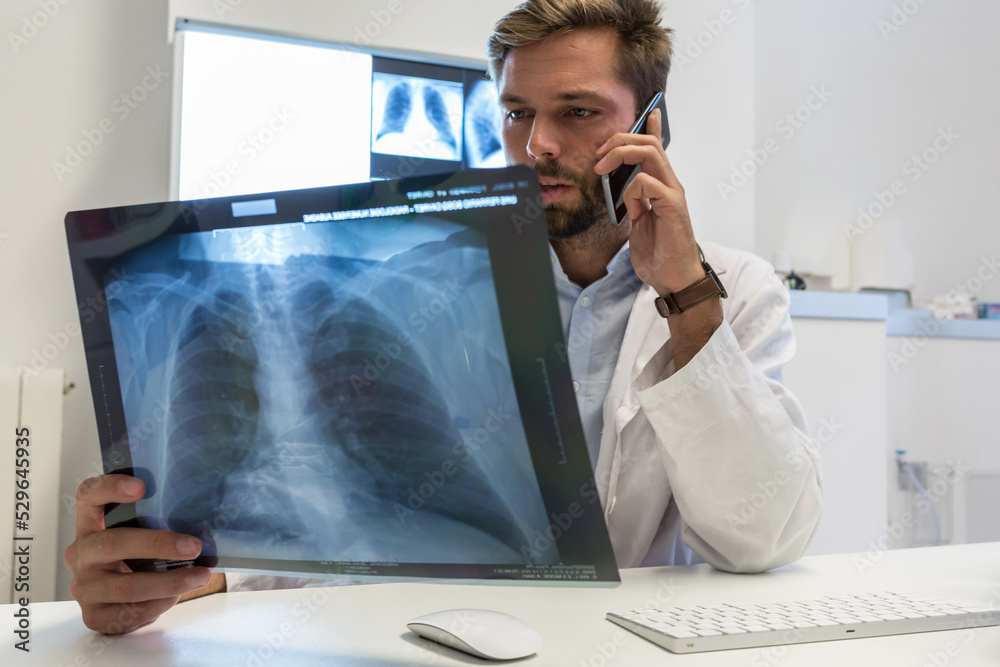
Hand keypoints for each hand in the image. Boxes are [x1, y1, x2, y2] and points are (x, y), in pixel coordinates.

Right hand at [64, 474, 213, 633]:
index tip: (141, 487)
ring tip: (199, 576)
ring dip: (168, 582)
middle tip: (194, 546)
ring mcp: (83, 586)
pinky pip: (128, 612)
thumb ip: (155, 523)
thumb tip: (201, 518)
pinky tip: (174, 597)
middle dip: (157, 544)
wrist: (129, 599)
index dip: (110, 487)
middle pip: (113, 543)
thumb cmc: (141, 556)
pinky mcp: (93, 614)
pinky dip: (157, 605)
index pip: (89, 496)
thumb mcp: (144, 534)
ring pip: (125, 585)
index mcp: (89, 524)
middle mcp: (81, 553)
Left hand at [593, 108, 703, 295]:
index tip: (648, 112)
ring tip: (602, 169)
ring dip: (620, 155)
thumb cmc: (659, 253)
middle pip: (648, 143)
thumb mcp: (638, 222)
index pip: (658, 147)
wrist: (673, 278)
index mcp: (661, 186)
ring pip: (649, 153)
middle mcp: (670, 184)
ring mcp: (673, 193)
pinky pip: (646, 183)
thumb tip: (618, 187)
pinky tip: (631, 211)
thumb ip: (632, 202)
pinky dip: (630, 191)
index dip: (652, 127)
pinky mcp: (673, 205)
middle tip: (598, 156)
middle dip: (619, 141)